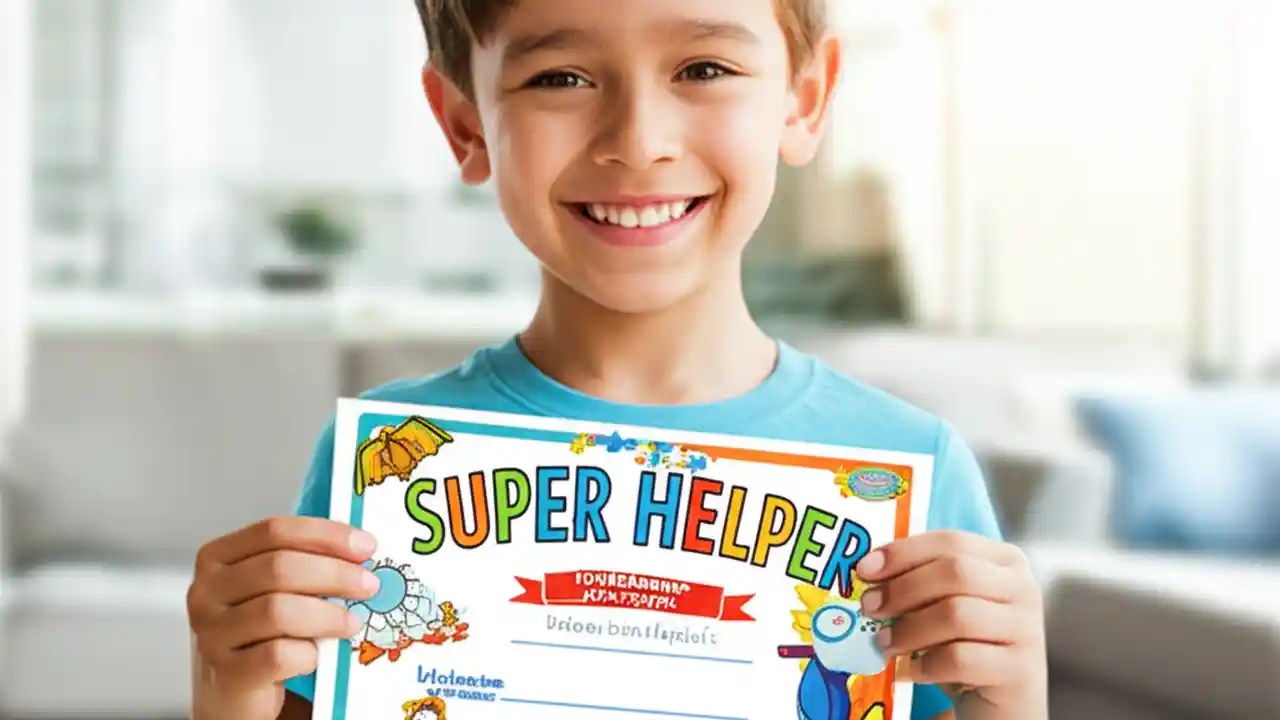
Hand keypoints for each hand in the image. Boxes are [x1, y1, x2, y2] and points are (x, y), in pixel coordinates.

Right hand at [187, 516, 380, 719]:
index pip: (274, 531)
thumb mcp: (274, 588)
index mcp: (217, 558)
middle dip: (335, 574)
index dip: (325, 535)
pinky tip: (319, 655)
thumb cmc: (261, 630)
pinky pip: (276, 655)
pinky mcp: (225, 674)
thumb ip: (303, 562)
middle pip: (279, 568)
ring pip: (278, 611)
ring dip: (327, 615)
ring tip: (352, 622)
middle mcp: (205, 592)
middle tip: (369, 585)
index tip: (366, 546)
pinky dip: (308, 654)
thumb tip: (361, 549)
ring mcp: (211, 634)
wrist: (234, 690)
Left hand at [855, 531, 1047, 719]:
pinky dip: (926, 665)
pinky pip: (961, 660)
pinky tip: (909, 671)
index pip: (951, 541)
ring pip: (958, 615)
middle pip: (955, 573)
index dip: (903, 552)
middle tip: (870, 608)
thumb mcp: (944, 606)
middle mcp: (1022, 589)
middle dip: (903, 588)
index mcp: (1005, 561)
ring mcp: (1026, 630)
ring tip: (885, 644)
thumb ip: (919, 583)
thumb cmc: (968, 646)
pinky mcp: (1018, 671)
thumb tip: (869, 572)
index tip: (864, 569)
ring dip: (910, 629)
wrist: (1002, 704)